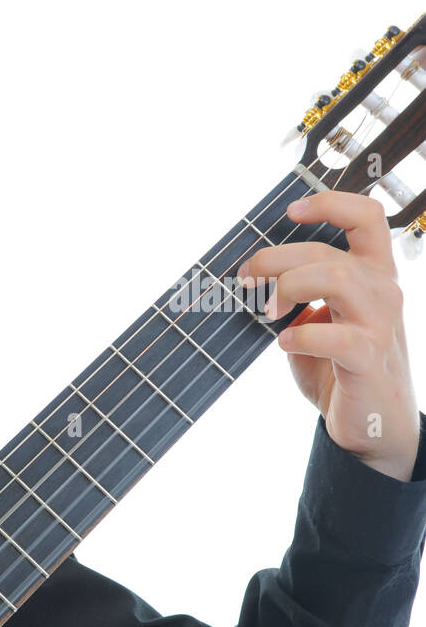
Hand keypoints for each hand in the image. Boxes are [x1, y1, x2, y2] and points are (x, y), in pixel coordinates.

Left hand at [238, 191, 418, 481]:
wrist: (368, 423)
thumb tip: (247, 277)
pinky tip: (283, 343)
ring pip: (338, 278)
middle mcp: (381, 292)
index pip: (366, 216)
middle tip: (245, 280)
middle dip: (275, 259)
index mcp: (371, 274)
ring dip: (290, 287)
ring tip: (266, 311)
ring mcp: (380, 325)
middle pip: (328, 251)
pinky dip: (302, 336)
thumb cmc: (336, 366)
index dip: (330, 203)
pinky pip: (338, 337)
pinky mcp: (369, 360)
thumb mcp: (314, 321)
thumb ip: (294, 294)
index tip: (290, 211)